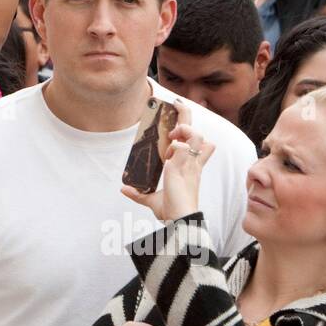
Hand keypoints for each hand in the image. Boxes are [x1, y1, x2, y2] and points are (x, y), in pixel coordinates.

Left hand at [121, 104, 213, 221]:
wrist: (179, 220)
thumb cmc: (172, 210)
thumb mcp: (152, 199)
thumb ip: (139, 193)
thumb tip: (124, 189)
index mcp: (188, 167)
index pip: (200, 145)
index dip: (193, 133)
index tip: (176, 129)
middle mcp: (191, 163)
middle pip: (197, 132)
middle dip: (186, 115)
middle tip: (176, 105)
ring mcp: (188, 163)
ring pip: (197, 134)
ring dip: (183, 129)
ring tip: (171, 135)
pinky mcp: (182, 166)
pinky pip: (182, 146)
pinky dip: (174, 145)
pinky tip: (167, 157)